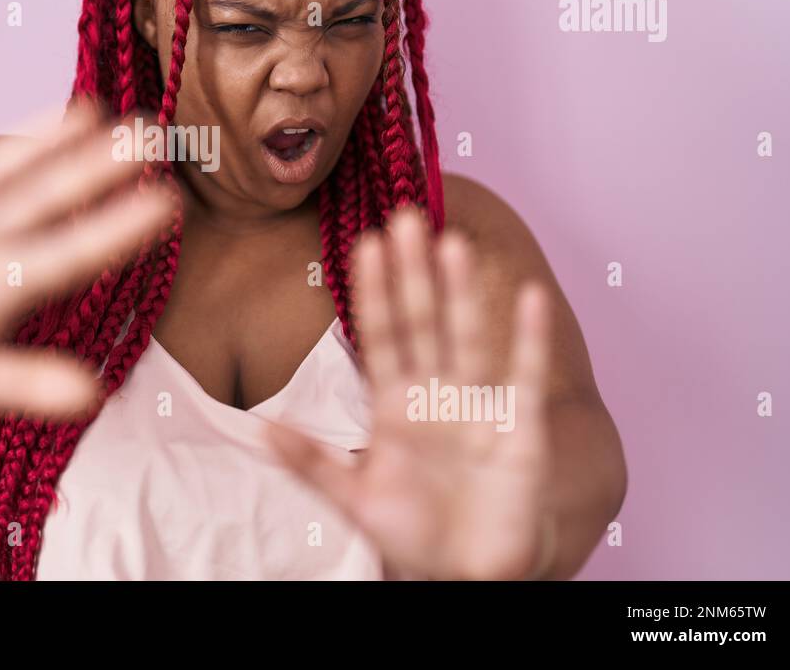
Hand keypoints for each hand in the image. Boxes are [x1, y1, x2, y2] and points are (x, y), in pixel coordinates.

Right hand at [0, 61, 173, 417]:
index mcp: (2, 284)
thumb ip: (22, 382)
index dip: (116, 230)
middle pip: (47, 198)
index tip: (167, 204)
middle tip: (153, 134)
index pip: (72, 253)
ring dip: (36, 138)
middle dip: (96, 168)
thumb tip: (95, 397)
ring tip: (86, 111)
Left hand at [264, 205, 554, 579]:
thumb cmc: (414, 533)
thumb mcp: (354, 498)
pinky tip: (529, 296)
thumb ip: (311, 463)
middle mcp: (435, 392)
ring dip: (459, 291)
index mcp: (394, 403)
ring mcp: (476, 405)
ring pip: (466, 335)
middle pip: (421, 320)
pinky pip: (525, 376)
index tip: (363, 243)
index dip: (372, 290)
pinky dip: (528, 339)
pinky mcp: (518, 427)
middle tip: (404, 215)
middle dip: (411, 271)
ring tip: (451, 242)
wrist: (470, 574)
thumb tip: (260, 428)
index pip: (380, 333)